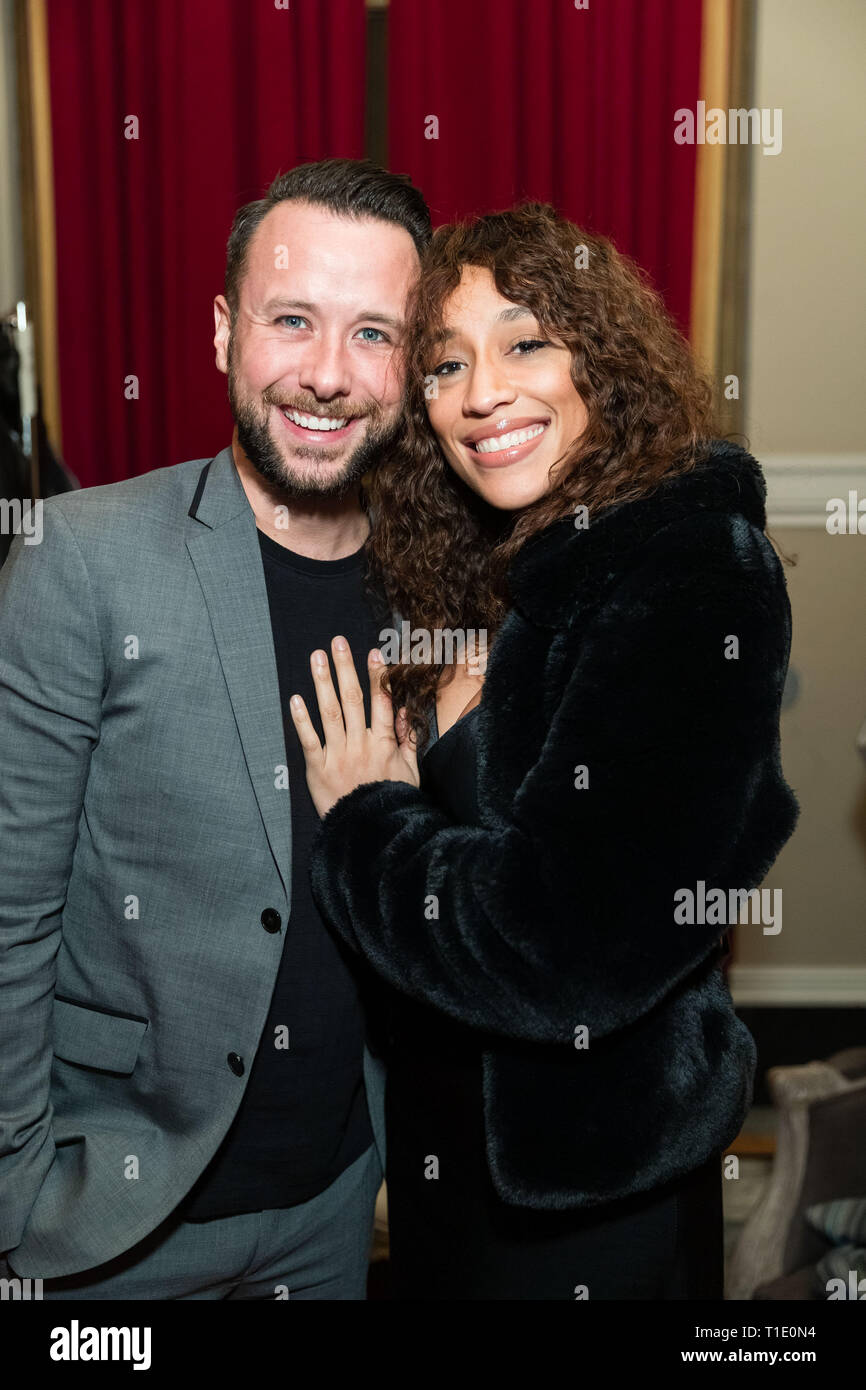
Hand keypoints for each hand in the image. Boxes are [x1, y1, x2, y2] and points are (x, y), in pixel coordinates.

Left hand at [289, 636, 419, 817]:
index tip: (373, 653)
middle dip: (345, 668)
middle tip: (337, 642)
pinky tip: (295, 699)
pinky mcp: (318, 769)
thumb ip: (407, 740)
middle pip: (352, 699)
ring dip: (322, 682)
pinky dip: (301, 720)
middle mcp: (360, 744)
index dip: (377, 676)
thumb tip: (401, 712)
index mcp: (383, 743)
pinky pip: (309, 740)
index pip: (381, 701)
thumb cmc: (393, 800)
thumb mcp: (410, 771)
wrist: (372, 830)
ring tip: (317, 658)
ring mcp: (338, 755)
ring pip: (330, 712)